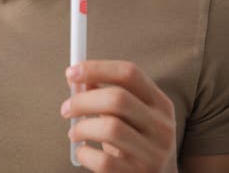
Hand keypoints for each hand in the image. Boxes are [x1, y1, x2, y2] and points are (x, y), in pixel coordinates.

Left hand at [60, 60, 177, 171]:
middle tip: (66, 108)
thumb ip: (106, 94)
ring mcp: (154, 154)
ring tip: (75, 133)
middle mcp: (162, 127)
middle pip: (118, 99)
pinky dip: (84, 153)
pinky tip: (84, 153)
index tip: (70, 72)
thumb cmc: (134, 142)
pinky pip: (103, 160)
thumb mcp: (129, 116)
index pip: (129, 73)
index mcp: (160, 104)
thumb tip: (76, 77)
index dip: (96, 68)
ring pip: (110, 129)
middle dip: (83, 100)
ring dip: (81, 128)